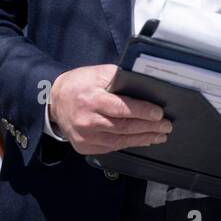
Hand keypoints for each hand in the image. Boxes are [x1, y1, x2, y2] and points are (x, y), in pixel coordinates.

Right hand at [49, 64, 171, 155]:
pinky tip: (142, 140)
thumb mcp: (98, 74)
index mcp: (92, 100)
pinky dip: (129, 144)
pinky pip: (112, 147)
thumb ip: (120, 78)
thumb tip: (146, 85)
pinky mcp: (85, 146)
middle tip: (166, 125)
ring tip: (160, 135)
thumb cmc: (79, 84)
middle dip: (149, 127)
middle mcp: (87, 121)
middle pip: (124, 127)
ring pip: (120, 140)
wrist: (54, 102)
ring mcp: (85, 137)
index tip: (159, 113)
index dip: (142, 111)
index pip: (122, 108)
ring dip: (143, 138)